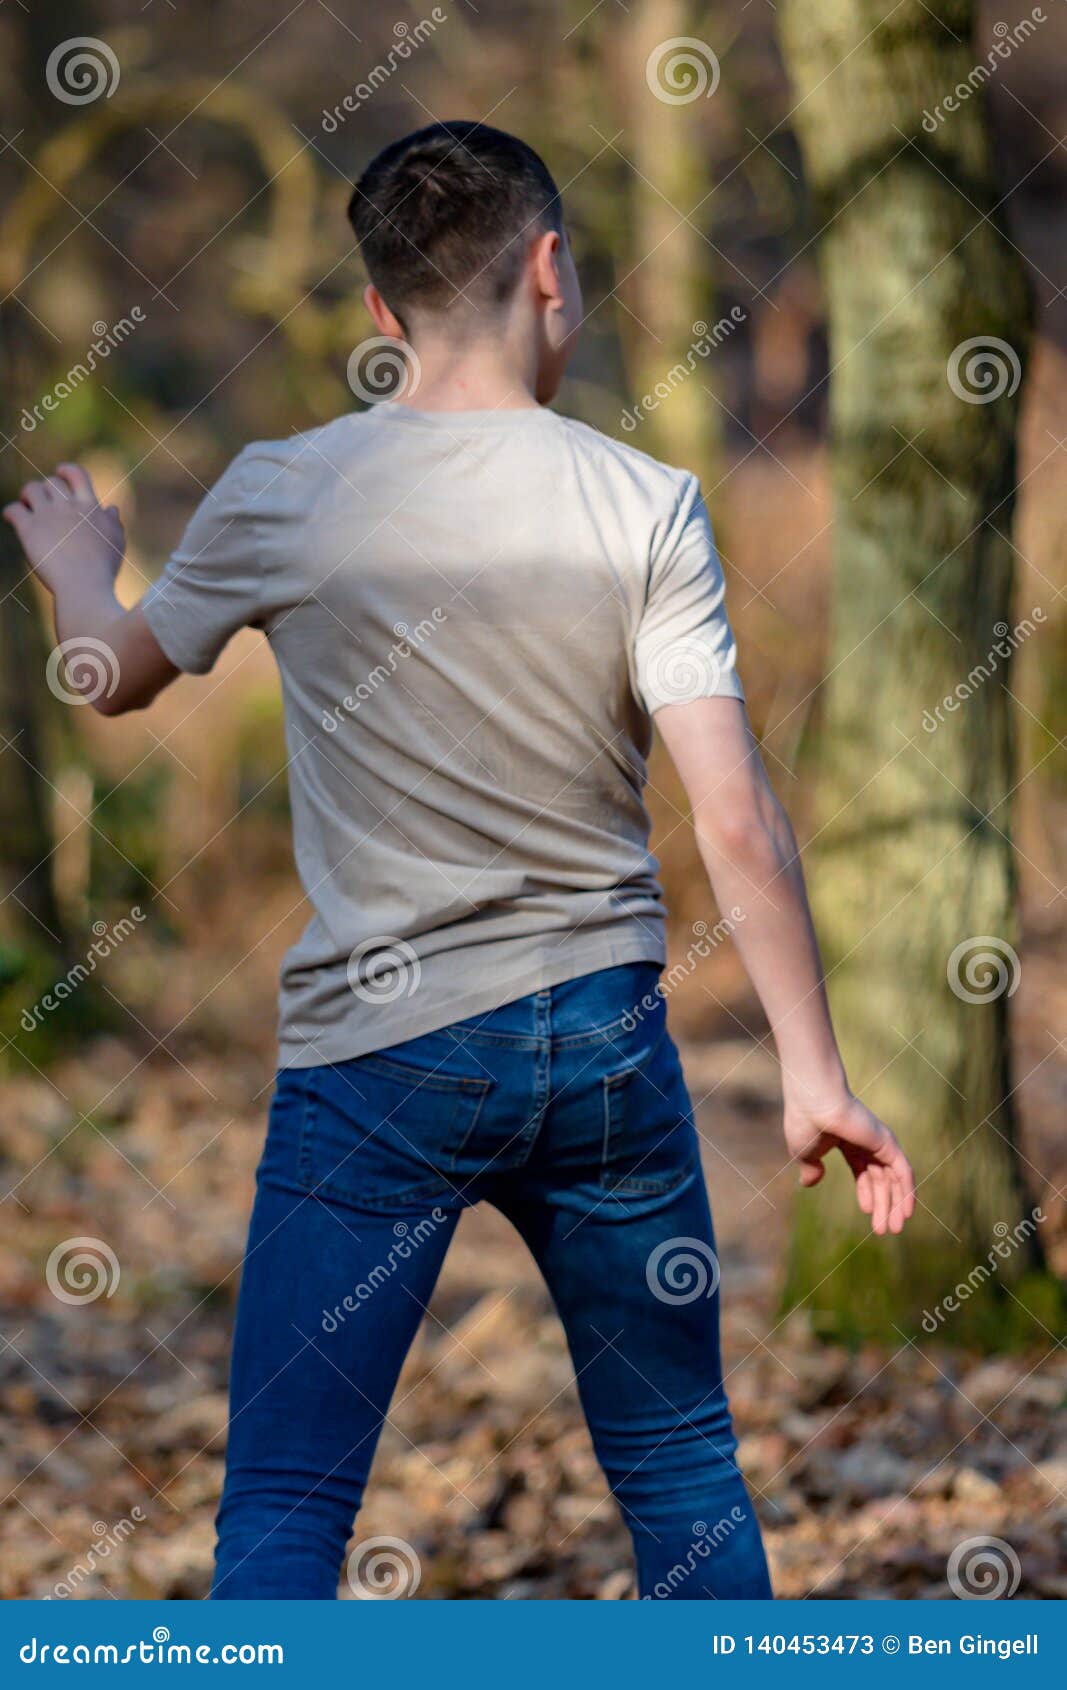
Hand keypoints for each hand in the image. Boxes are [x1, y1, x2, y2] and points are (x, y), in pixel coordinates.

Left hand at [3, 464, 124, 595]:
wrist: (84, 585)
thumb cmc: (103, 568)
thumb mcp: (116, 542)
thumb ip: (113, 522)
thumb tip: (111, 508)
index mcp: (89, 506)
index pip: (77, 474)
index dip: (66, 470)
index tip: (60, 472)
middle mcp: (67, 506)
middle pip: (51, 482)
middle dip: (45, 489)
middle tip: (42, 502)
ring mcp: (47, 516)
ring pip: (30, 490)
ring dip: (27, 496)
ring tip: (27, 507)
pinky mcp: (29, 530)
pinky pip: (14, 510)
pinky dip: (11, 513)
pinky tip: (12, 520)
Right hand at [784, 1091, 914, 1235]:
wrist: (813, 1101)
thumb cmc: (805, 1123)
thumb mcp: (805, 1153)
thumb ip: (811, 1168)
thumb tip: (809, 1183)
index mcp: (846, 1140)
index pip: (863, 1171)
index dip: (866, 1193)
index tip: (866, 1211)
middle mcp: (866, 1141)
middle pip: (880, 1179)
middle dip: (882, 1205)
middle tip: (884, 1230)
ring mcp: (879, 1141)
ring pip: (892, 1180)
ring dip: (895, 1205)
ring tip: (894, 1229)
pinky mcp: (887, 1143)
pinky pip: (903, 1172)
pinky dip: (907, 1193)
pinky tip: (907, 1212)